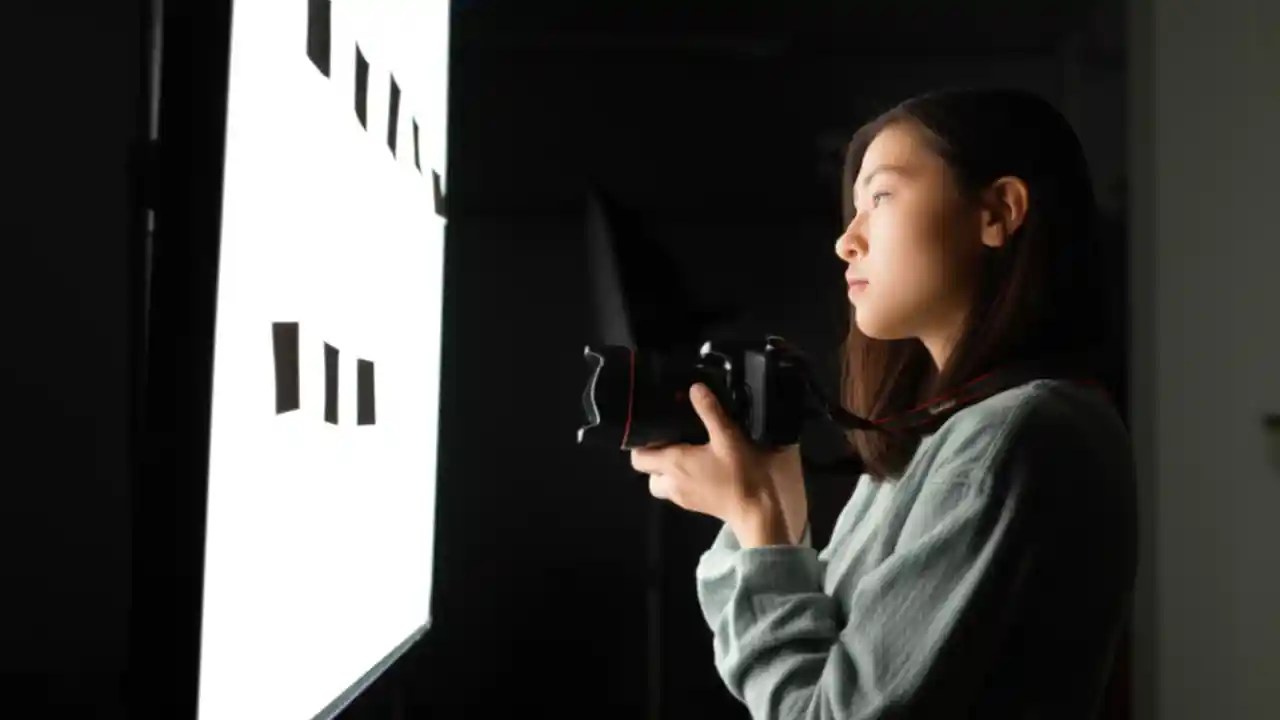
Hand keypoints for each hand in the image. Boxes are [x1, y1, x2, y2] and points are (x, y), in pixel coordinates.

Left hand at [630, 383, 805, 545]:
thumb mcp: (727, 437)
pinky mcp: (694, 505)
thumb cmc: (739, 473)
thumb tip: (694, 388)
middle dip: (654, 458)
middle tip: (671, 441)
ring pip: (661, 483)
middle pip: (647, 472)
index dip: (641, 444)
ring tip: (686, 453)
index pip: (638, 458)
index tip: (656, 430)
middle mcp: (671, 482)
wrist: (755, 511)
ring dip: (667, 470)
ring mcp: (682, 497)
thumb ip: (710, 411)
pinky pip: (677, 491)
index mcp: (673, 464)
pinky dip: (681, 480)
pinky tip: (701, 467)